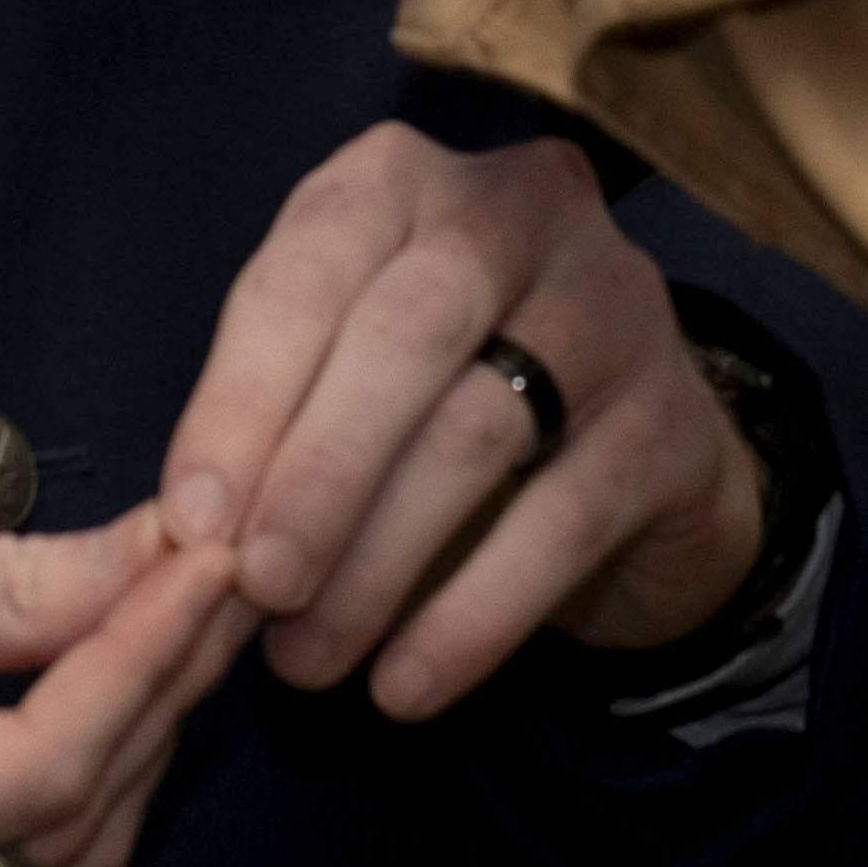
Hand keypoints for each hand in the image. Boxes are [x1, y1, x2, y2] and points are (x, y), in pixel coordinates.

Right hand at [0, 469, 250, 866]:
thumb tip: (155, 562)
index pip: (39, 771)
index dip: (145, 657)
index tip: (210, 555)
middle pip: (55, 844)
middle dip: (152, 702)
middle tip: (215, 577)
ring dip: (114, 766)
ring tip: (171, 634)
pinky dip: (42, 827)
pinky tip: (86, 721)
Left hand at [159, 126, 768, 721]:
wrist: (623, 465)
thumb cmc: (436, 403)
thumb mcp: (341, 383)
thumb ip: (270, 432)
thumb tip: (191, 536)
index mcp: (405, 180)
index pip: (310, 271)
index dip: (242, 400)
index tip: (191, 521)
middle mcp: (524, 210)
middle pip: (408, 333)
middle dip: (318, 472)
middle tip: (258, 589)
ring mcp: (618, 308)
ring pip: (481, 429)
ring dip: (379, 561)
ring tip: (309, 659)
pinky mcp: (676, 421)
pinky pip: (564, 522)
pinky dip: (472, 616)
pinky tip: (407, 686)